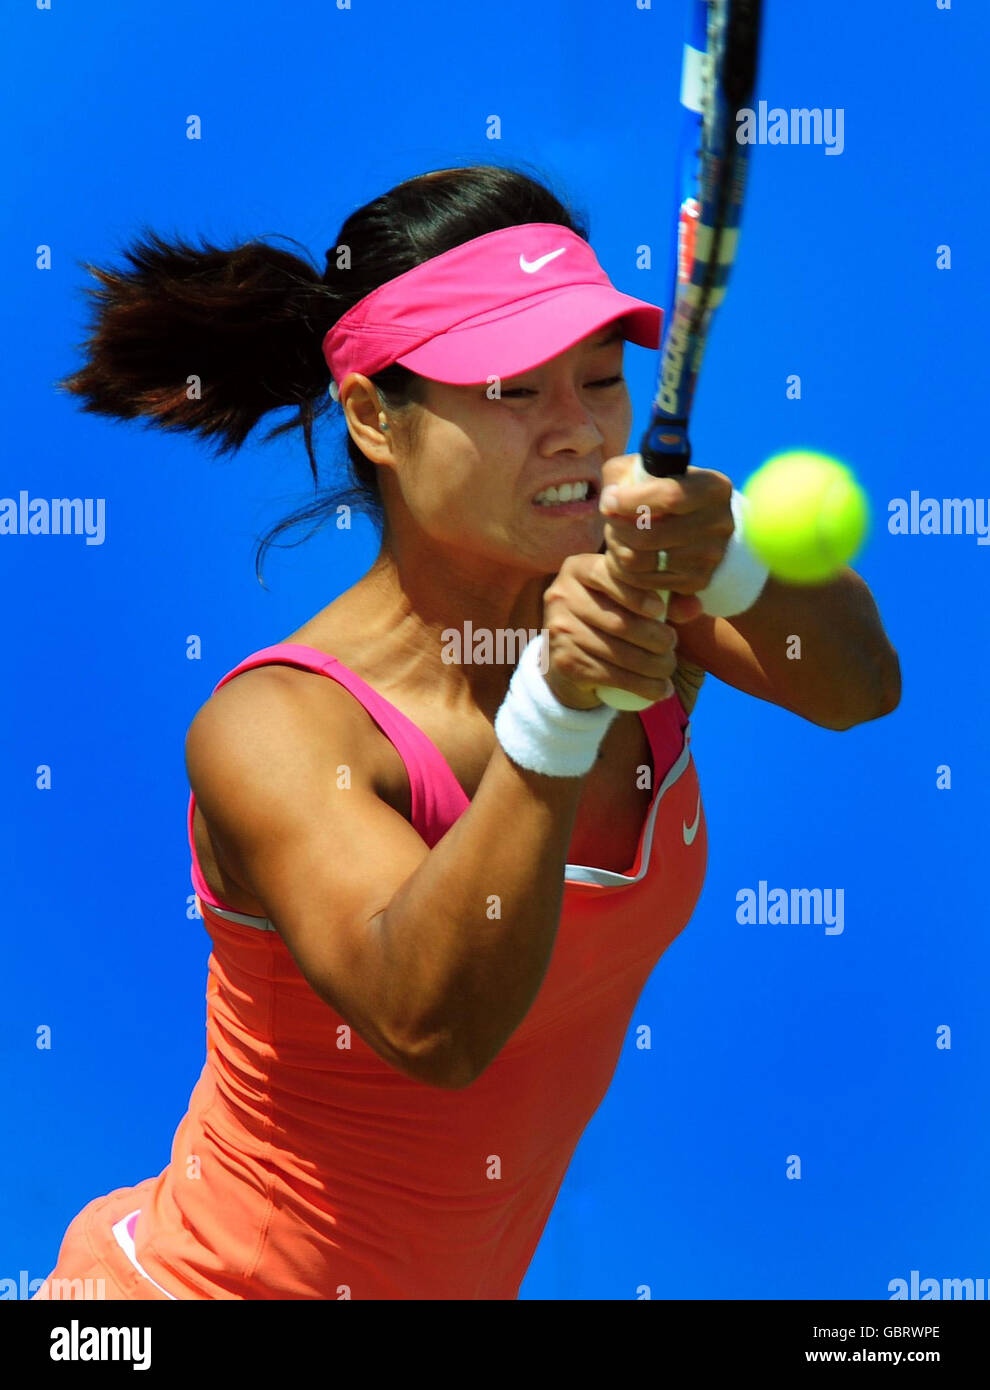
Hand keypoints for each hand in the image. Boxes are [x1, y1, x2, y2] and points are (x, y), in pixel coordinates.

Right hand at [541, 551, 679, 709]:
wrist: (569, 661)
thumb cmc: (609, 619)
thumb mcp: (631, 601)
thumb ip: (667, 598)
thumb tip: (694, 607)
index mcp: (579, 569)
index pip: (609, 575)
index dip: (638, 595)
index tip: (661, 611)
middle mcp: (562, 596)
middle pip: (619, 621)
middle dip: (655, 638)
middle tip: (672, 645)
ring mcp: (560, 630)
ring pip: (618, 653)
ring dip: (654, 666)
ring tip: (669, 668)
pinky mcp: (564, 662)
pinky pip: (611, 676)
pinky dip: (643, 687)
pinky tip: (660, 690)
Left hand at [598, 454, 734, 610]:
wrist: (697, 522)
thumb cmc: (662, 488)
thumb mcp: (645, 469)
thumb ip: (624, 473)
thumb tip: (611, 497)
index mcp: (713, 487)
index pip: (669, 497)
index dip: (630, 501)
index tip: (608, 501)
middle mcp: (719, 523)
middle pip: (649, 535)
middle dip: (617, 527)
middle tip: (608, 519)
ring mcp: (710, 556)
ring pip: (640, 560)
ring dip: (616, 547)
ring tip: (615, 533)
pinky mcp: (696, 581)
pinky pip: (642, 580)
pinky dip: (623, 568)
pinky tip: (624, 551)